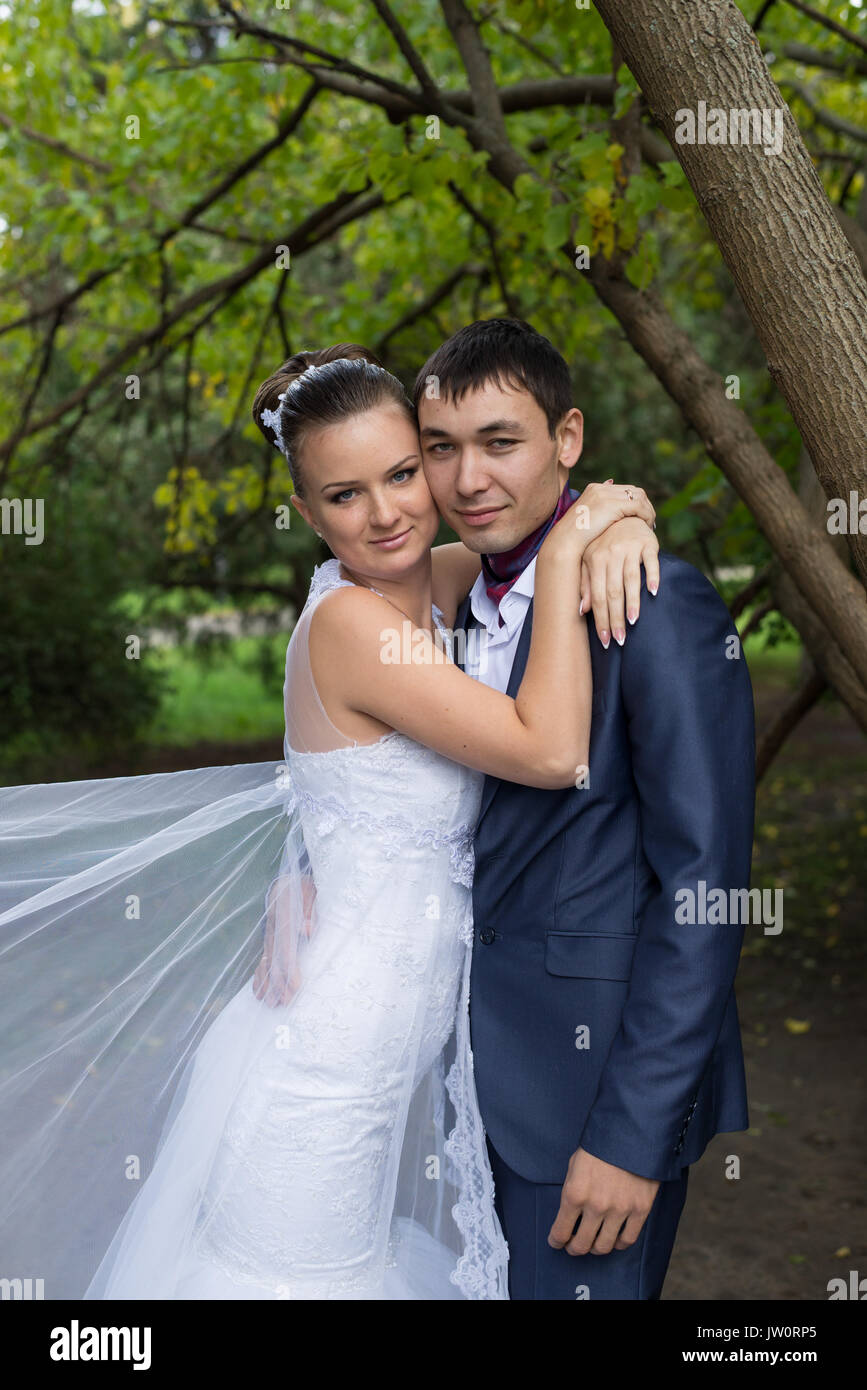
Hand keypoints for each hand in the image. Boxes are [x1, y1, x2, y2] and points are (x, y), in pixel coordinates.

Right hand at [252, 873, 315, 1006]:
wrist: (293, 876)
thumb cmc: (308, 884)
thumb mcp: (314, 889)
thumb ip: (311, 908)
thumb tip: (307, 930)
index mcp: (285, 909)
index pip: (285, 943)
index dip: (289, 966)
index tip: (295, 986)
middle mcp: (273, 922)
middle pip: (274, 955)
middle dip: (279, 981)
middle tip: (286, 1002)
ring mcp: (269, 929)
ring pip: (267, 959)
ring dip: (268, 982)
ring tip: (270, 1003)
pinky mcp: (270, 934)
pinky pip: (263, 957)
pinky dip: (260, 975)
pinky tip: (258, 991)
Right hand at [540, 480, 654, 567]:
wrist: (566, 541)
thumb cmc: (575, 537)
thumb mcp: (588, 520)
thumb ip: (601, 511)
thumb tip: (611, 511)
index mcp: (595, 489)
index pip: (624, 490)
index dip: (637, 502)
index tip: (642, 517)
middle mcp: (601, 488)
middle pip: (634, 490)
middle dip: (645, 505)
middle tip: (649, 521)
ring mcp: (607, 494)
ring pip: (639, 496)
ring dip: (648, 510)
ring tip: (649, 525)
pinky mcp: (613, 504)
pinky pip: (639, 506)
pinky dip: (646, 515)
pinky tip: (646, 526)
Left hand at [547, 1147, 659, 1255]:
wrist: (631, 1131)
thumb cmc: (600, 1145)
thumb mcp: (575, 1164)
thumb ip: (572, 1191)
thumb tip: (570, 1213)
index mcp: (574, 1193)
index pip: (561, 1232)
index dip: (556, 1241)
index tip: (556, 1242)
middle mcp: (596, 1206)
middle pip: (582, 1245)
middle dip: (574, 1248)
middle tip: (574, 1246)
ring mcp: (619, 1210)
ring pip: (604, 1247)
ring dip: (595, 1249)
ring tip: (594, 1243)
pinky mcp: (640, 1210)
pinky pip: (628, 1239)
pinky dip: (619, 1244)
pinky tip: (614, 1239)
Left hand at [579, 515, 659, 648]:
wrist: (623, 516)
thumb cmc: (604, 544)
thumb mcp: (589, 561)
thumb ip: (586, 584)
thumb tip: (582, 610)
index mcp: (594, 560)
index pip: (598, 596)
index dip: (601, 619)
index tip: (605, 640)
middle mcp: (611, 554)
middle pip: (613, 592)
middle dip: (615, 619)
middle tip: (619, 640)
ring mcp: (630, 547)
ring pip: (630, 580)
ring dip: (633, 603)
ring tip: (633, 623)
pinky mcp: (648, 543)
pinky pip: (651, 563)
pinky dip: (653, 577)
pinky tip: (654, 593)